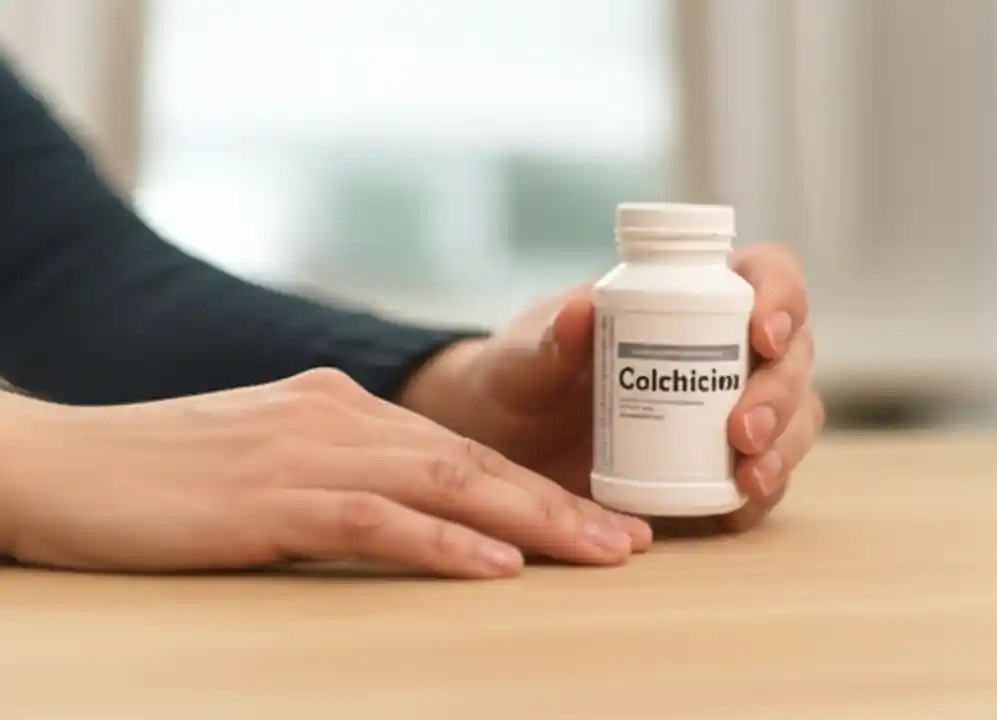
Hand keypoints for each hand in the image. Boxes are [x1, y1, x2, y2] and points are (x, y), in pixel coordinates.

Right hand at [0, 369, 648, 575]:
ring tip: (602, 555)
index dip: (536, 489)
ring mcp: (304, 450)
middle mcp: (337, 415)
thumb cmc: (158, 473)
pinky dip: (443, 542)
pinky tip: (496, 566)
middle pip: (474, 463)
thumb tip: (404, 505)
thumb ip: (335, 469)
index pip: (460, 449)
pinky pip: (376, 518)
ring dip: (533, 523)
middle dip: (560, 508)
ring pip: (446, 483)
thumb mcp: (265, 458)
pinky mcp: (267, 496)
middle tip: (633, 541)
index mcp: (340, 406)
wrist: (53, 463)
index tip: (598, 520)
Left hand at [400, 244, 822, 531]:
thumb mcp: (523, 361)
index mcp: (689, 297)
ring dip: (785, 445)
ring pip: (795, 417)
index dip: (782, 296)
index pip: (765, 274)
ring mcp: (730, 411)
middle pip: (793, 354)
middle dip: (780, 391)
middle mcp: (725, 350)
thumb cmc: (518, 380)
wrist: (504, 448)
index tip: (762, 333)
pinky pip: (764, 477)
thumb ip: (547, 342)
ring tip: (750, 475)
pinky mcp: (721, 469)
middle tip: (743, 429)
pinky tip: (740, 507)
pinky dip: (761, 493)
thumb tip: (580, 311)